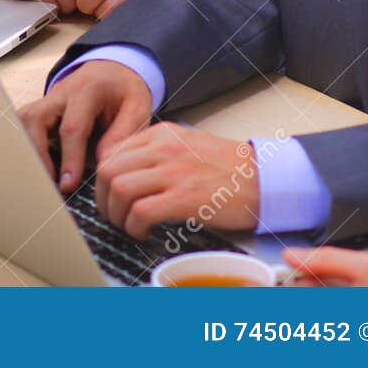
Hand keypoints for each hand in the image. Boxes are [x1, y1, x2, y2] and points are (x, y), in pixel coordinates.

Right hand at [19, 59, 151, 192]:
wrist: (113, 70)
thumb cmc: (125, 91)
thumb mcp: (138, 108)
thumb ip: (122, 135)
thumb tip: (102, 163)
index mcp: (88, 90)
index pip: (72, 126)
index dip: (69, 158)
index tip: (68, 184)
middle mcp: (61, 92)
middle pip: (34, 119)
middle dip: (37, 153)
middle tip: (48, 182)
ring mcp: (48, 98)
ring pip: (24, 120)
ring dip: (29, 149)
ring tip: (45, 176)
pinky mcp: (43, 107)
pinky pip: (26, 124)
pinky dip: (29, 145)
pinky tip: (43, 165)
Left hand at [93, 123, 259, 238]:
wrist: (265, 179)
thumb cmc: (228, 168)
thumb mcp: (186, 146)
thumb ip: (157, 153)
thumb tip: (127, 175)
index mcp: (162, 134)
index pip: (112, 152)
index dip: (102, 179)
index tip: (107, 196)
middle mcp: (163, 148)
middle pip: (108, 170)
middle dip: (102, 198)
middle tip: (112, 215)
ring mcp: (174, 171)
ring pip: (119, 188)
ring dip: (116, 214)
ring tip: (127, 226)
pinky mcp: (185, 196)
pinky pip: (141, 210)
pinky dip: (134, 226)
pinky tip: (143, 233)